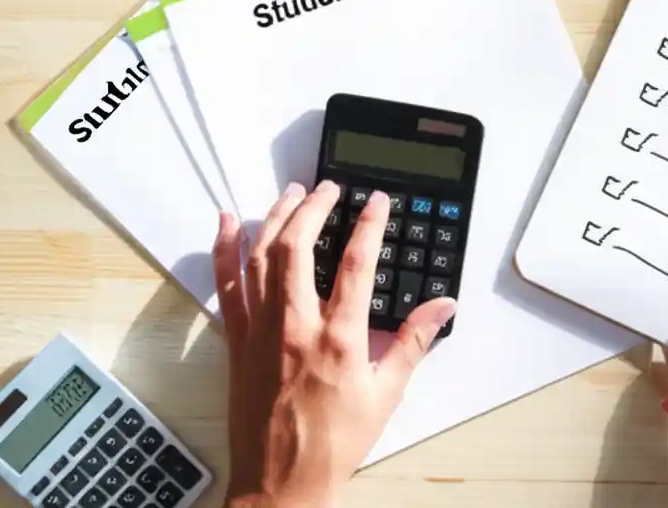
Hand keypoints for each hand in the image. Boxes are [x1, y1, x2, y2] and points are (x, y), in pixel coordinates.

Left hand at [214, 183, 456, 506]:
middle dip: (314, 208)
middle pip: (298, 248)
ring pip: (261, 258)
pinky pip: (227, 286)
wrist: (282, 483)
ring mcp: (261, 333)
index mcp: (338, 340)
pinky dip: (225, 250)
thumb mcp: (386, 393)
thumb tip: (441, 308)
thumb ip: (413, 341)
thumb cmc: (332, 445)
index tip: (376, 202)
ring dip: (276, 218)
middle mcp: (295, 329)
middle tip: (329, 189)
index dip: (367, 225)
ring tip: (292, 194)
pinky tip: (229, 223)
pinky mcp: (238, 343)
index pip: (354, 264)